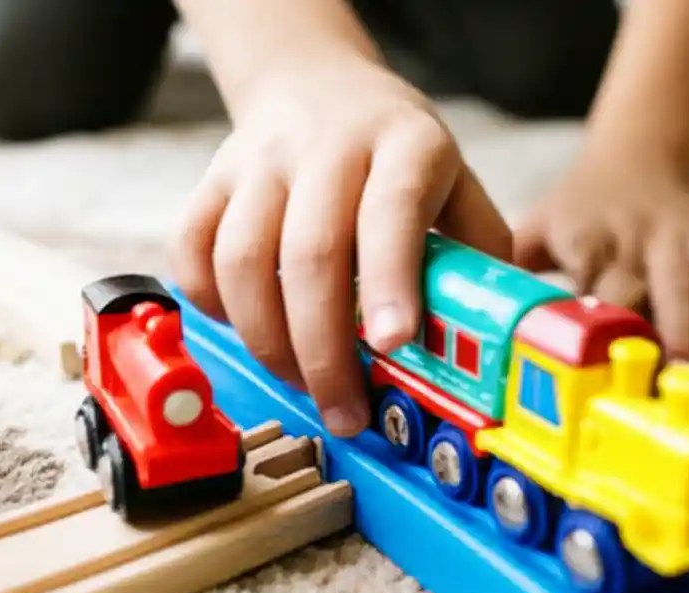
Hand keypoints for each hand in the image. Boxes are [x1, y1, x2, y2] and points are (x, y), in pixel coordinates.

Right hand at [170, 55, 510, 436]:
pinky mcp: (213, 179)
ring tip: (303, 382)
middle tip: (345, 411)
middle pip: (311, 253)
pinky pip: (192, 251)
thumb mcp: (457, 184)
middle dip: (324, 350)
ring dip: (269, 341)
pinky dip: (212, 306)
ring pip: (242, 260)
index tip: (393, 345)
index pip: (392, 211)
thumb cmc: (397, 155)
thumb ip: (477, 253)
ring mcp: (260, 160)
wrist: (317, 84)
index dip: (391, 281)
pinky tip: (250, 330)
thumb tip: (495, 338)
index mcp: (403, 144)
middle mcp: (327, 146)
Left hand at [512, 148, 688, 361]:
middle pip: (660, 287)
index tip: (599, 353)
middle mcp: (647, 238)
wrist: (630, 156)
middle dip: (665, 329)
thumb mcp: (535, 226)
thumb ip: (512, 265)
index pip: (596, 276)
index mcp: (593, 236)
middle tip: (668, 378)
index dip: (599, 311)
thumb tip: (477, 314)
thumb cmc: (576, 209)